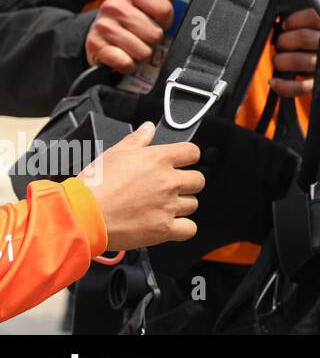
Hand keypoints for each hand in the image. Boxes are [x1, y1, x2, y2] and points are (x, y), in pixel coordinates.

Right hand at [77, 122, 204, 249]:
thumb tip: (149, 128)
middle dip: (186, 184)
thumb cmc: (95, 185)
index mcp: (160, 159)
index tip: (182, 163)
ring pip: (193, 204)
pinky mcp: (164, 229)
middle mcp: (169, 181)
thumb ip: (137, 139)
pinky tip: (170, 224)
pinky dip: (183, 228)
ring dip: (182, 206)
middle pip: (198, 180)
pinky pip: (190, 229)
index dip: (188, 157)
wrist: (82, 215)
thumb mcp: (115, 153)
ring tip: (162, 207)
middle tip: (169, 188)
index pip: (193, 152)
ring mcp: (168, 206)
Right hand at [86, 0, 173, 73]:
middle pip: (155, 34)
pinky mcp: (95, 46)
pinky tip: (121, 56)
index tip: (156, 23)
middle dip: (152, 41)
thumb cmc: (128, 21)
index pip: (164, 10)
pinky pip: (126, 63)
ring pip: (143, 51)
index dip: (165, 22)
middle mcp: (113, 6)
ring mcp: (103, 26)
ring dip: (140, 54)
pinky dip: (127, 65)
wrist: (98, 35)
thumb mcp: (144, 5)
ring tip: (131, 47)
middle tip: (141, 38)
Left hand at [271, 6, 319, 97]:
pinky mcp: (319, 84)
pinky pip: (300, 87)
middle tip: (282, 42)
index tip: (286, 25)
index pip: (313, 17)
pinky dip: (284, 86)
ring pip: (299, 61)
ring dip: (282, 60)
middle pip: (303, 38)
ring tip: (279, 59)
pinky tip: (274, 81)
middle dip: (285, 40)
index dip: (294, 20)